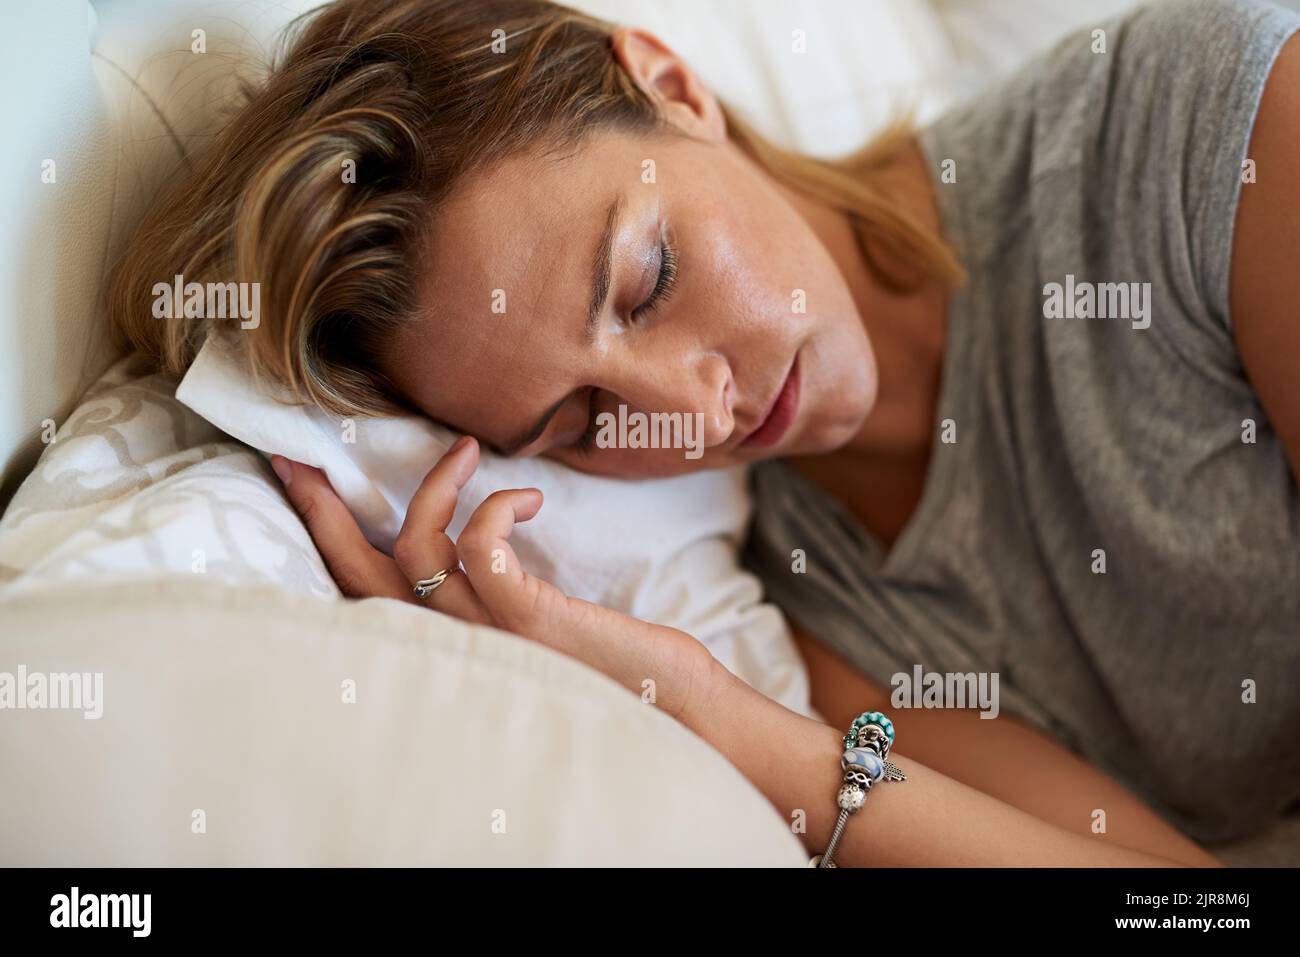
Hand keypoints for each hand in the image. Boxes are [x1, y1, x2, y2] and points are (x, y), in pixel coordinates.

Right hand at [270, 436, 721, 721]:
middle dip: (324, 508)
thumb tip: (471, 542)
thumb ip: (492, 598)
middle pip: (359, 572)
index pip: (362, 594)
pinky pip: (481, 546)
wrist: (675, 708)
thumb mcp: (533, 629)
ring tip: (465, 451)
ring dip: (434, 485)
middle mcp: (452, 649)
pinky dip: (495, 508)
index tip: (297, 480)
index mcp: (448, 649)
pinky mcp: (529, 622)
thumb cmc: (612, 663)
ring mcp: (487, 638)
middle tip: (304, 454)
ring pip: (416, 547)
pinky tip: (530, 500)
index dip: (322, 537)